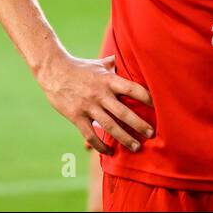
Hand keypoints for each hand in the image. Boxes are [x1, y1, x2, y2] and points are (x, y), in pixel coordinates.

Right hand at [36, 53, 152, 154]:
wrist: (53, 70)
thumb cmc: (79, 67)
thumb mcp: (98, 64)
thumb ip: (112, 64)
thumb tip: (121, 60)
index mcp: (108, 80)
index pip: (132, 89)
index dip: (147, 98)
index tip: (159, 107)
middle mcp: (100, 93)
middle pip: (123, 112)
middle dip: (139, 124)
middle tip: (151, 134)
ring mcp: (88, 106)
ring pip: (110, 126)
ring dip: (124, 138)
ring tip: (136, 147)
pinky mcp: (76, 116)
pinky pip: (90, 135)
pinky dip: (101, 146)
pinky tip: (109, 152)